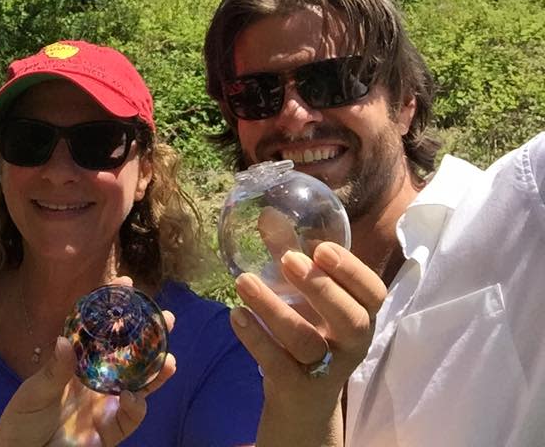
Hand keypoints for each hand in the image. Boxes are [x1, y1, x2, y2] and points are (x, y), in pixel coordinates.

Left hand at [0, 276, 176, 446]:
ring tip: (169, 359)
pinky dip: (136, 407)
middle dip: (150, 336)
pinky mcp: (109, 431)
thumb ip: (53, 372)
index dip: (113, 307)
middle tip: (167, 318)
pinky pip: (129, 418)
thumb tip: (65, 341)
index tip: (127, 283)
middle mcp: (96, 380)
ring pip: (139, 384)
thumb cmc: (21, 425)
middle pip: (128, 353)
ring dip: (156, 372)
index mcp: (76, 363)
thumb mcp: (32, 395)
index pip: (98, 330)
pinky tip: (134, 397)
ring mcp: (105, 406)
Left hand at [228, 242, 385, 438]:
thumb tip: (267, 213)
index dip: (352, 271)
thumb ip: (288, 253)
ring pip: (306, 341)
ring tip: (243, 281)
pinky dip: (256, 338)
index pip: (373, 293)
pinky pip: (278, 364)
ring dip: (273, 310)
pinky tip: (237, 314)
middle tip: (288, 260)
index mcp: (361, 313)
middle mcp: (351, 343)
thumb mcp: (304, 293)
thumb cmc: (309, 329)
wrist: (301, 396)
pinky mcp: (297, 387)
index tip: (323, 248)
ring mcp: (326, 369)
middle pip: (350, 319)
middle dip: (321, 288)